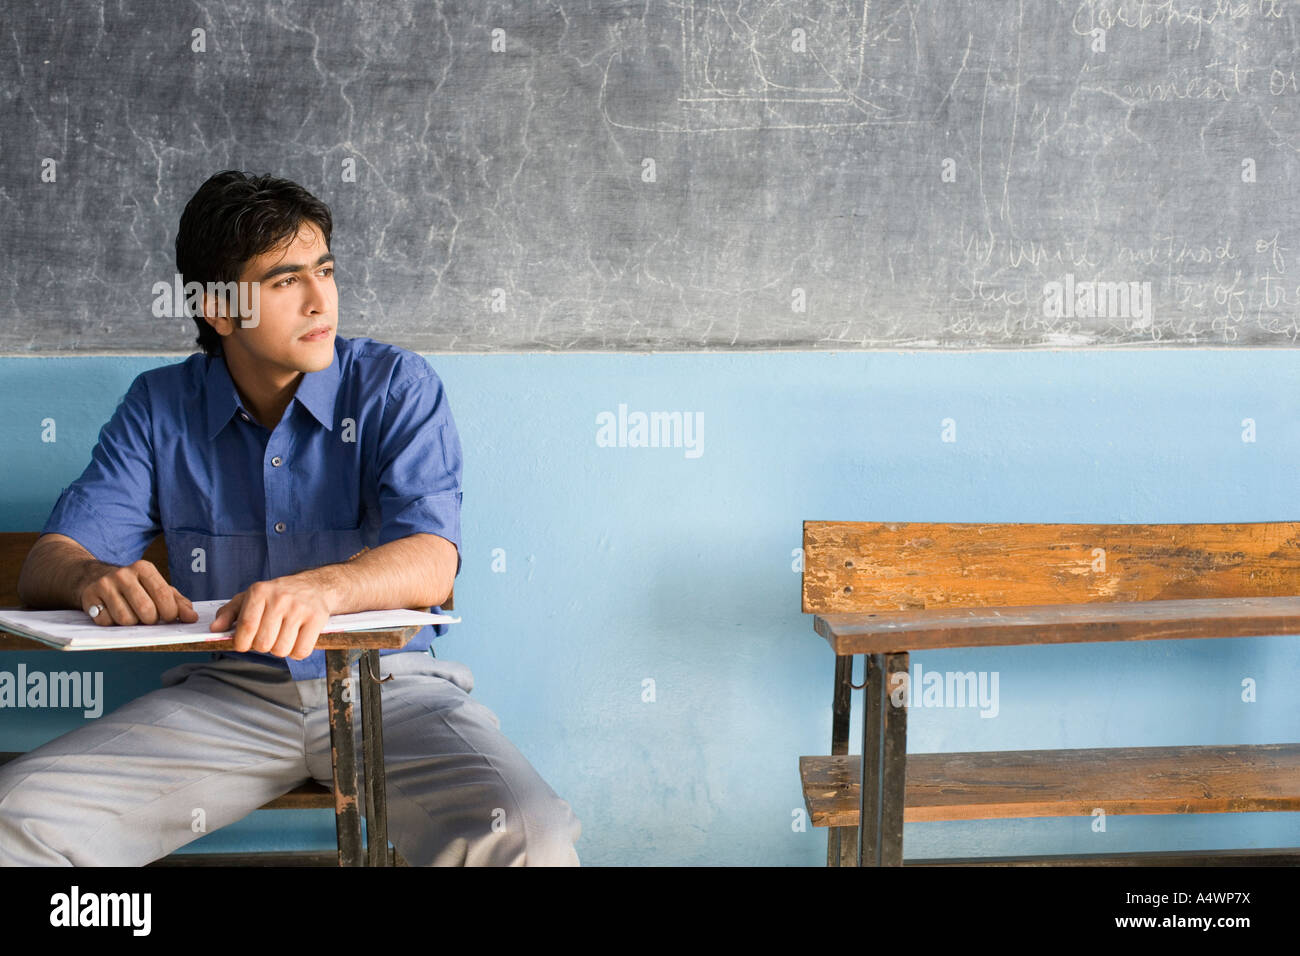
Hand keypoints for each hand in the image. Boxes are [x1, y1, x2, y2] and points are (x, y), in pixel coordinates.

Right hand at [79, 559, 198, 626]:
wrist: (95, 578)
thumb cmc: (134, 586)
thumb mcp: (156, 588)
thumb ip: (177, 602)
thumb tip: (192, 618)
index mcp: (144, 568)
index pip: (163, 595)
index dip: (170, 612)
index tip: (169, 618)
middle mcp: (123, 574)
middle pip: (145, 610)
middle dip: (151, 620)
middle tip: (149, 618)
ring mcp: (104, 585)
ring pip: (125, 619)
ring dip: (132, 623)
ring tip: (132, 614)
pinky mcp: (89, 597)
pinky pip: (106, 622)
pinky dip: (113, 623)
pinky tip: (113, 613)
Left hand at [210, 576, 331, 659]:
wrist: (315, 586)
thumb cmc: (278, 595)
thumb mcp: (250, 597)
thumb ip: (229, 612)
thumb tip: (215, 628)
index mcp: (260, 591)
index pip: (246, 626)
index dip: (242, 643)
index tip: (243, 644)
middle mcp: (280, 598)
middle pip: (263, 643)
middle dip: (262, 646)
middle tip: (268, 637)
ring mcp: (300, 608)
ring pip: (281, 649)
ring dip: (280, 649)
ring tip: (282, 637)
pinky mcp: (317, 618)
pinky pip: (301, 651)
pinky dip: (296, 652)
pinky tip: (296, 640)